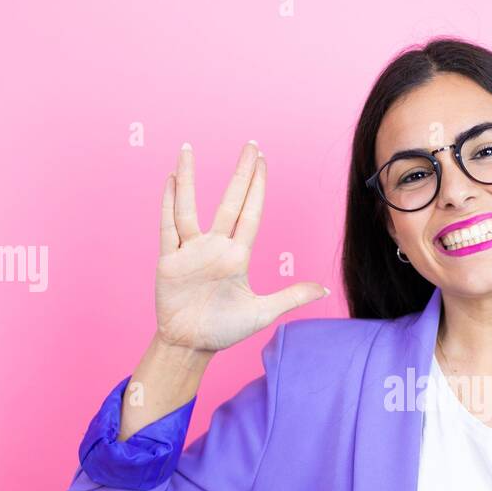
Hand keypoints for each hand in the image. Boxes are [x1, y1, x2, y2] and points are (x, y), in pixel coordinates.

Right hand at [154, 141, 326, 352]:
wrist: (191, 345)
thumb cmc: (224, 329)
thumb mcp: (262, 312)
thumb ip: (291, 297)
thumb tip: (323, 289)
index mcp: (237, 256)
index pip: (250, 214)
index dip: (257, 188)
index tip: (262, 163)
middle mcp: (215, 247)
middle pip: (229, 202)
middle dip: (241, 174)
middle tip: (250, 145)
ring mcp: (191, 251)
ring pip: (189, 207)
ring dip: (188, 179)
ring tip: (187, 150)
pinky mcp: (170, 261)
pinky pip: (168, 227)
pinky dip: (168, 204)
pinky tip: (170, 180)